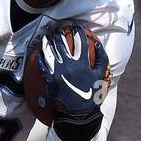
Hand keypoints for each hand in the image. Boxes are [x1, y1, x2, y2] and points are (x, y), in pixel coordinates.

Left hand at [41, 22, 109, 140]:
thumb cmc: (92, 95)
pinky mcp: (49, 80)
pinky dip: (40, 58)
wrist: (78, 114)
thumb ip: (101, 59)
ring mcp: (58, 72)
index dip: (77, 31)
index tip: (75, 26)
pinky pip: (42, 66)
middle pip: (62, 43)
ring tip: (46, 37)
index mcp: (82, 63)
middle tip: (59, 30)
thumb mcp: (101, 76)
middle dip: (60, 34)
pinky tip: (38, 53)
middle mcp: (69, 65)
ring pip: (50, 52)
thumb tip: (97, 44)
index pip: (80, 41)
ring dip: (47, 42)